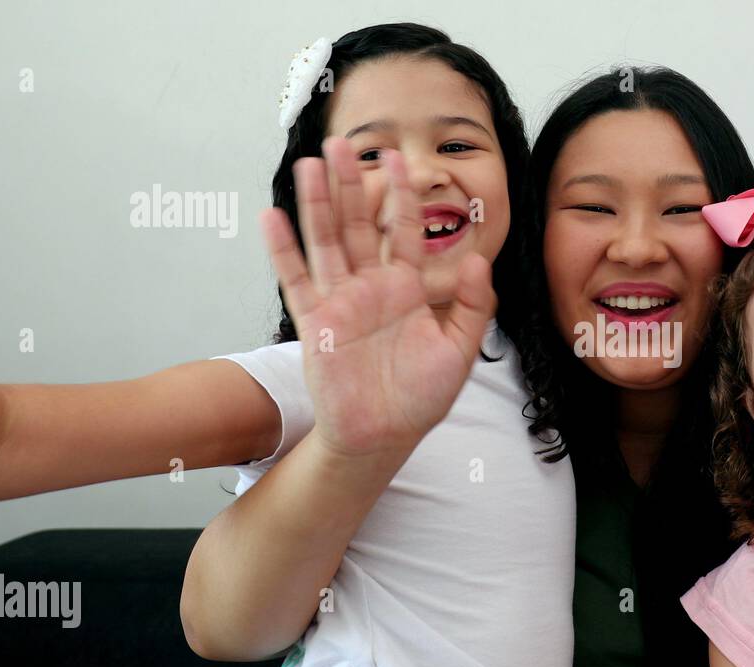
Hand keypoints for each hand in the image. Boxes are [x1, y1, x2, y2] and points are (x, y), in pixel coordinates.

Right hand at [259, 136, 495, 457]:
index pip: (406, 230)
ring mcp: (341, 301)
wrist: (384, 436)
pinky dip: (283, 250)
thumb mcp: (460, 351)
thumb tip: (481, 263)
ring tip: (311, 163)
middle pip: (360, 224)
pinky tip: (272, 216)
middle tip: (344, 143)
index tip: (402, 158)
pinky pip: (297, 280)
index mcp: (409, 287)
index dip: (404, 195)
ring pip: (328, 241)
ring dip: (318, 204)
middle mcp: (373, 286)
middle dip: (352, 184)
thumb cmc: (422, 396)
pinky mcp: (316, 322)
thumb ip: (474, 307)